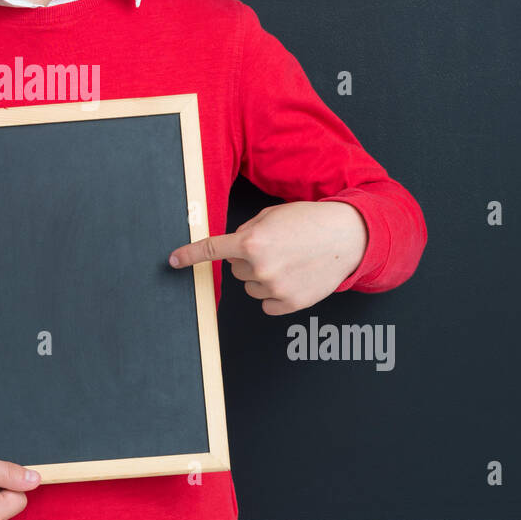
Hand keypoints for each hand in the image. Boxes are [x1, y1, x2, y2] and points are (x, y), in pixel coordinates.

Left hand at [168, 201, 367, 314]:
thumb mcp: (271, 215)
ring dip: (262, 276)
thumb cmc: (310, 221)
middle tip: (276, 248)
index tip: (172, 261)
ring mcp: (275, 288)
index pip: (211, 250)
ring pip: (251, 287)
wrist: (348, 237)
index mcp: (252, 241)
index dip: (189, 256)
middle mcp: (260, 267)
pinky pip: (266, 303)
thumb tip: (233, 249)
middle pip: (236, 269)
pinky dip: (274, 294)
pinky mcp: (290, 304)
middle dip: (248, 259)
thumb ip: (247, 230)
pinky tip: (293, 278)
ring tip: (289, 261)